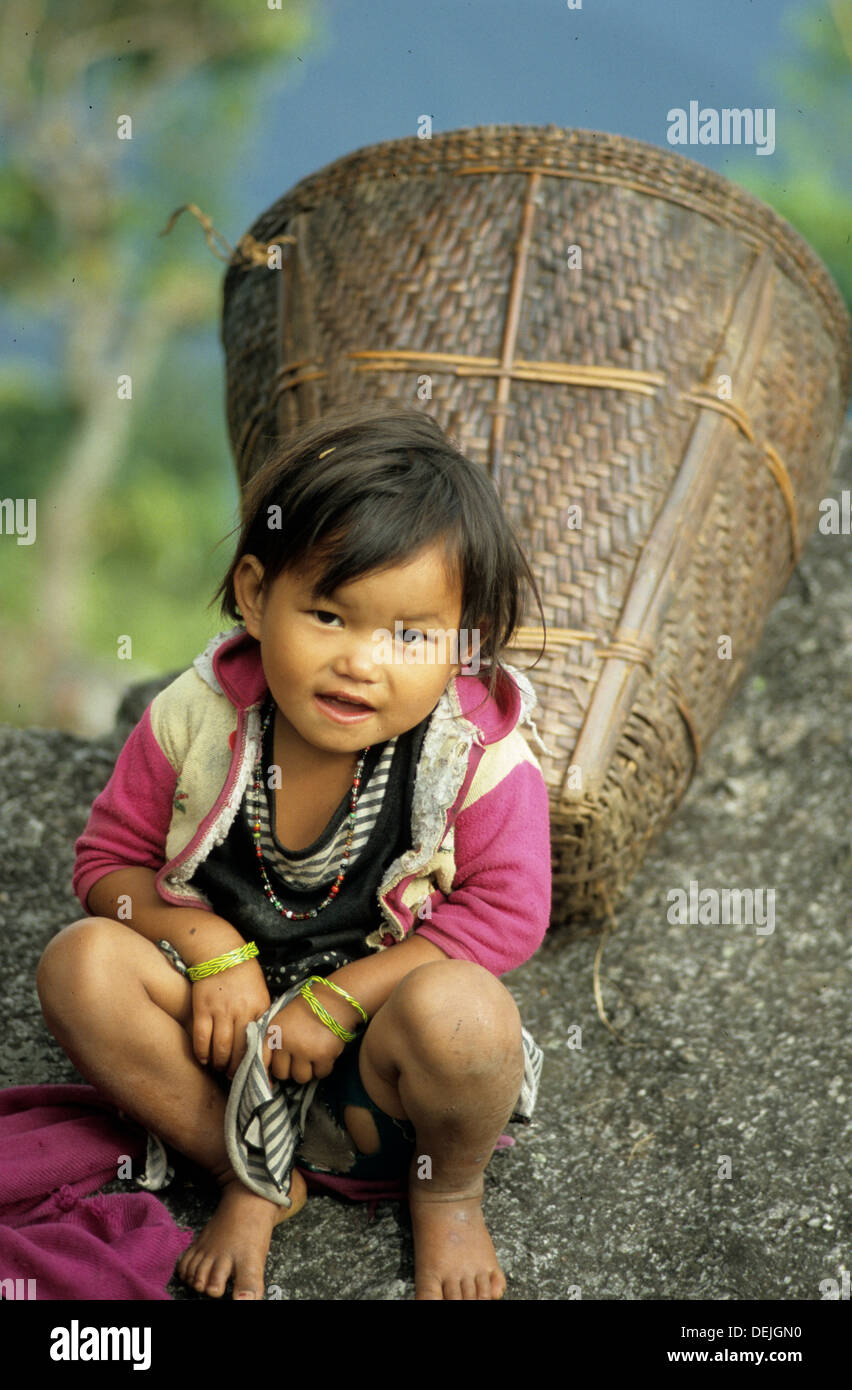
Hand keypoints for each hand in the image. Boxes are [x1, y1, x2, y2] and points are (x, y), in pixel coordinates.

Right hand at [190, 959, 270, 1078]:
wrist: (220, 953)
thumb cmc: (244, 975)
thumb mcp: (260, 993)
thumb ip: (260, 1016)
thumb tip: (261, 1044)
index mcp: (259, 1008)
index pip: (259, 1043)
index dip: (256, 1062)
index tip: (255, 1074)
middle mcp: (241, 1011)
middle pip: (239, 1050)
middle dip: (236, 1068)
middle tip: (233, 1075)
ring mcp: (220, 1010)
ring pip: (221, 1047)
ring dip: (219, 1063)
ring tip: (219, 1068)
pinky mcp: (202, 1008)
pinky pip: (201, 1037)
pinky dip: (202, 1053)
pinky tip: (204, 1059)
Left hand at [261, 994, 348, 1085]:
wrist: (335, 999)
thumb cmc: (308, 1008)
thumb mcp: (283, 1018)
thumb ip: (275, 1039)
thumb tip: (269, 1067)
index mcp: (273, 1031)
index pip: (262, 1060)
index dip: (265, 1073)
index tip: (270, 1082)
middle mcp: (286, 1042)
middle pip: (282, 1073)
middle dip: (291, 1069)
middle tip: (300, 1060)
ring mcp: (305, 1050)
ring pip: (301, 1077)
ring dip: (308, 1071)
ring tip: (313, 1057)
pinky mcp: (323, 1055)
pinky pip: (321, 1073)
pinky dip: (324, 1067)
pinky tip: (326, 1053)